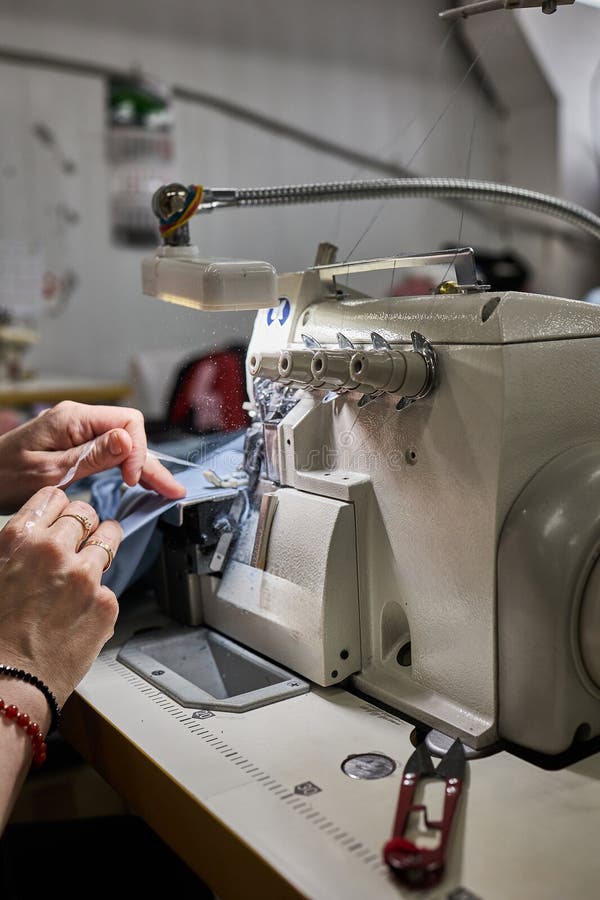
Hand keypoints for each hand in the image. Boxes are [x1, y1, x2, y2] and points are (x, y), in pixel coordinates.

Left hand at [0, 401, 185, 510]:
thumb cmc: (5, 477)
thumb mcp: (51, 471)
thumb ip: (92, 455)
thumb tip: (129, 441)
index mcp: (73, 418)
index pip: (127, 423)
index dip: (138, 452)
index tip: (132, 481)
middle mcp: (78, 419)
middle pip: (128, 435)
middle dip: (150, 463)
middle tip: (172, 490)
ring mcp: (76, 431)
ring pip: (121, 445)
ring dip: (142, 466)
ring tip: (165, 489)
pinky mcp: (72, 444)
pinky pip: (106, 451)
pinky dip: (124, 467)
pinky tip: (139, 481)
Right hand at [0, 487, 122, 706]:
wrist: (7, 683)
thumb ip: (14, 548)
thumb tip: (29, 539)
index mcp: (20, 539)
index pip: (55, 496)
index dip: (59, 508)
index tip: (62, 516)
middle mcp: (55, 551)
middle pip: (86, 513)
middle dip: (83, 525)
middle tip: (79, 540)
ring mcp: (85, 576)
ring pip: (110, 537)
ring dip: (101, 547)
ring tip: (90, 564)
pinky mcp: (106, 603)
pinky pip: (109, 585)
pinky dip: (98, 595)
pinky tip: (80, 612)